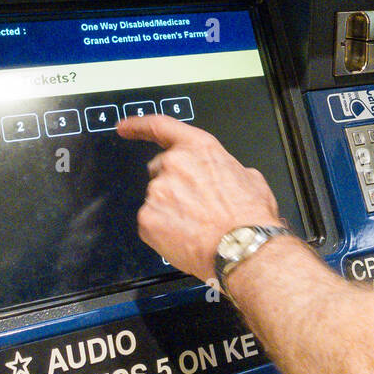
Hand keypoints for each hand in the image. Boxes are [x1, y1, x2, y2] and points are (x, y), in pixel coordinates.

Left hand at [116, 114, 282, 281]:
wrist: (242, 248)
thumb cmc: (249, 216)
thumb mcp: (248, 176)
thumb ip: (223, 167)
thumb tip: (220, 174)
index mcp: (198, 148)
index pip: (160, 126)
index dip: (139, 125)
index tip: (125, 127)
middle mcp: (174, 163)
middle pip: (159, 168)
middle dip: (172, 183)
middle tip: (194, 204)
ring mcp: (157, 191)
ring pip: (156, 197)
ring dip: (169, 208)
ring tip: (195, 224)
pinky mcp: (147, 218)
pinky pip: (150, 221)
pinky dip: (163, 229)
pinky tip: (184, 236)